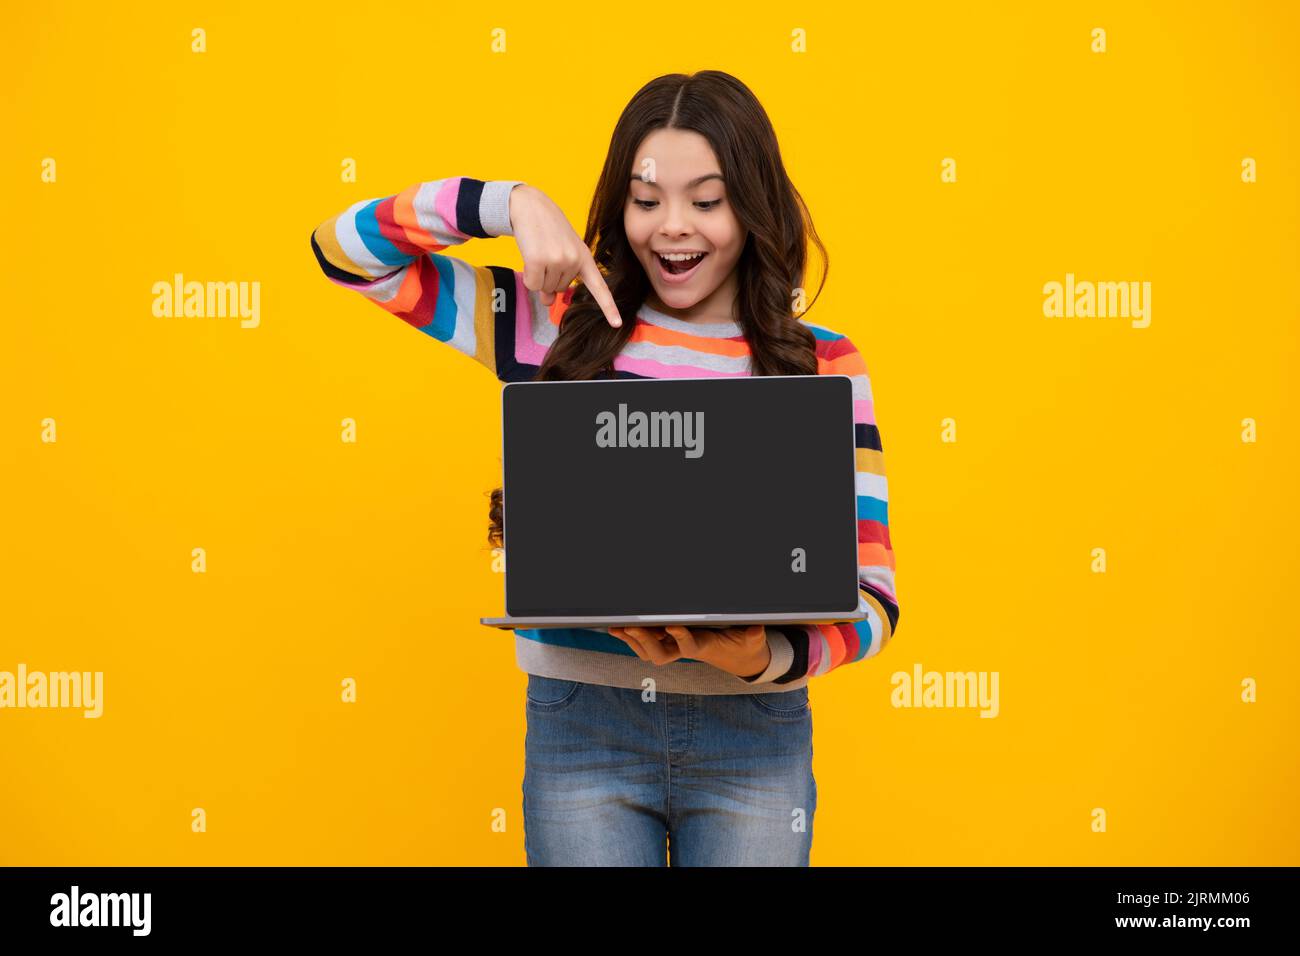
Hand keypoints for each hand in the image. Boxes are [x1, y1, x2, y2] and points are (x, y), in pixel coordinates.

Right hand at [508, 184, 621, 326]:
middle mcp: (574, 260)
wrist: (531, 206)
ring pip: (545, 288)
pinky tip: (530, 256)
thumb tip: (547, 302)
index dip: (608, 307)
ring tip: (538, 252)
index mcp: (585, 258)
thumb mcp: (559, 253)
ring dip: (537, 275)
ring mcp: (558, 260)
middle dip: (548, 277)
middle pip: (558, 290)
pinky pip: (533, 285)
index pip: (599, 287)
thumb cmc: (547, 230)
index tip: (616, 324)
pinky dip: (528, 276)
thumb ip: (558, 278)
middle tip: (545, 253)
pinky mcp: (539, 261)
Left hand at [606, 625, 770, 678]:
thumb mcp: (752, 640)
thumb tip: (755, 628)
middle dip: (645, 640)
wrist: (735, 654)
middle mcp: (684, 650)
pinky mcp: (667, 644)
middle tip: (632, 625)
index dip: (681, 638)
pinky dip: (630, 637)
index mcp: (704, 647)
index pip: (690, 646)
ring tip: (618, 626)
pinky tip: (617, 627)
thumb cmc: (742, 643)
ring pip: (648, 651)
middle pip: (660, 653)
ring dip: (633, 640)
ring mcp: (673, 649)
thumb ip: (753, 635)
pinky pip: (643, 645)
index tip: (672, 625)